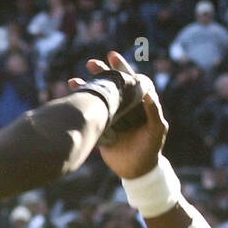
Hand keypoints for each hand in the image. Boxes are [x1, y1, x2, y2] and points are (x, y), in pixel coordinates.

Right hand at [70, 51, 167, 178]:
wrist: (137, 170)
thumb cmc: (151, 149)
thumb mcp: (156, 130)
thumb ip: (154, 112)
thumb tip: (149, 93)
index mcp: (140, 102)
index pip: (131, 80)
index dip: (121, 68)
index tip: (112, 56)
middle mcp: (126, 105)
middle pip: (113, 84)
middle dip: (102, 73)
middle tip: (91, 63)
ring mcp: (113, 115)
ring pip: (100, 97)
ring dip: (88, 87)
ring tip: (74, 80)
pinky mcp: (102, 126)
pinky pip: (91, 112)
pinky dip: (82, 104)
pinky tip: (71, 96)